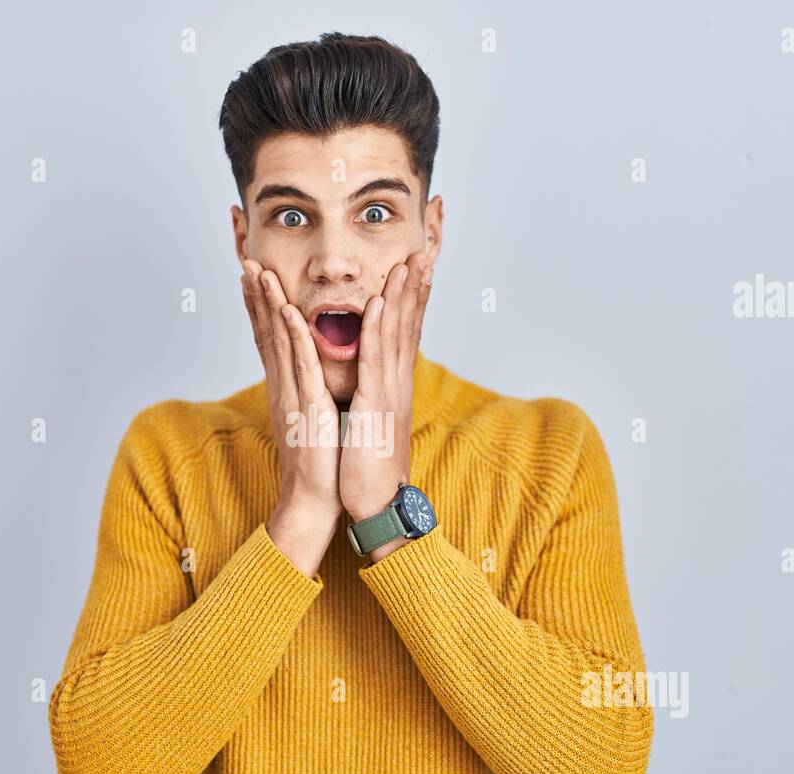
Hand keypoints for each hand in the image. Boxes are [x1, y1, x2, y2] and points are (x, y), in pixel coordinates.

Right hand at [241, 258, 342, 575]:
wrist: (313, 500)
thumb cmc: (317, 465)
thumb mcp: (308, 421)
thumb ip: (304, 396)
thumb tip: (305, 380)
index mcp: (286, 389)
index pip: (269, 339)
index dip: (259, 307)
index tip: (252, 277)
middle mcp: (283, 387)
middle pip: (265, 332)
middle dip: (256, 294)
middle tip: (246, 259)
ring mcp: (292, 394)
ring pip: (277, 341)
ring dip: (268, 304)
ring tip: (257, 271)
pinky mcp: (308, 406)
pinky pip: (299, 365)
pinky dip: (293, 335)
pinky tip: (287, 310)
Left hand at [338, 250, 432, 537]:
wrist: (377, 504)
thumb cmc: (369, 468)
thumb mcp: (373, 424)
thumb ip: (375, 398)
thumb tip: (372, 384)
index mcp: (393, 387)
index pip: (406, 333)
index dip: (413, 299)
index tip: (418, 267)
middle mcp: (397, 384)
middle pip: (409, 325)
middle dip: (416, 286)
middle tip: (423, 249)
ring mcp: (388, 392)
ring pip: (396, 334)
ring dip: (401, 294)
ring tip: (407, 260)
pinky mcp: (374, 405)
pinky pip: (375, 359)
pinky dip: (379, 327)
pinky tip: (381, 301)